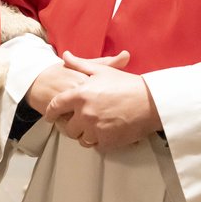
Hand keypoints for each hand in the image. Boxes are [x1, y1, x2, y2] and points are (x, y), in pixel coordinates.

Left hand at [46, 51, 160, 150]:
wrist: (151, 102)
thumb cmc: (126, 84)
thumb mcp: (101, 70)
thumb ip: (80, 64)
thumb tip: (65, 56)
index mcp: (80, 95)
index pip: (56, 106)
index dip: (50, 112)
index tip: (49, 116)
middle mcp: (84, 114)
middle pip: (68, 127)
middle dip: (71, 125)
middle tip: (77, 123)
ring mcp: (95, 129)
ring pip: (81, 139)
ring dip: (84, 135)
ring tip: (91, 129)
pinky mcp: (107, 141)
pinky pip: (96, 146)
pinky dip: (98, 141)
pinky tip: (103, 134)